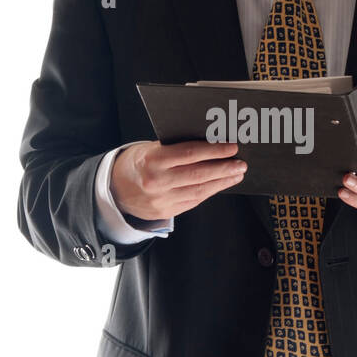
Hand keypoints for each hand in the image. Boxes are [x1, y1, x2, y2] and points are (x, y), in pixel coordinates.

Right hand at [110, 140, 245, 220]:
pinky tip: (220, 185)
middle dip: (223, 169)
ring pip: (199, 191)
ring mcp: (162, 200)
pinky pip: (193, 201)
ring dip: (221, 182)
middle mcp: (157, 182)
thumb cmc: (137, 163)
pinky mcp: (166, 212)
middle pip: (198, 175)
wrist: (116, 189)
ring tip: (236, 174)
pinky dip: (209, 192)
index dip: (214, 151)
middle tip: (240, 164)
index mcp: (153, 161)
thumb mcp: (151, 149)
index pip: (190, 154)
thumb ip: (175, 147)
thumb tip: (209, 144)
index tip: (231, 148)